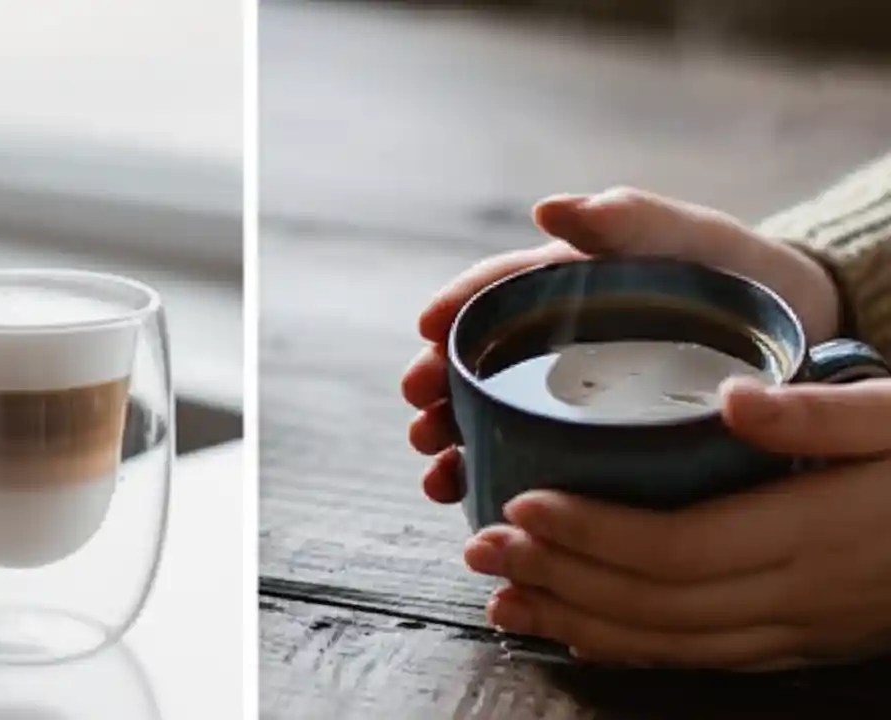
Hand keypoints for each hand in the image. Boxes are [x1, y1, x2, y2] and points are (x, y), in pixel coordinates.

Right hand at [401, 187, 840, 503]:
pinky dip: (493, 475)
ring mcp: (567, 394)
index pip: (495, 291)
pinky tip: (472, 495)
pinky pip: (529, 456)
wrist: (799, 330)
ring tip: (433, 466)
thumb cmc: (739, 273)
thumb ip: (629, 219)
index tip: (425, 327)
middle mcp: (553, 341)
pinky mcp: (588, 440)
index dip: (454, 307)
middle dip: (438, 385)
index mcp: (564, 285)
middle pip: (478, 361)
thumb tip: (550, 206)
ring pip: (491, 414)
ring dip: (453, 439)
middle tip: (418, 408)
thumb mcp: (690, 237)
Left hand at [464, 377, 890, 668]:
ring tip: (503, 595)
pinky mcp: (798, 641)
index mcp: (812, 531)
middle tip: (481, 546)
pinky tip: (576, 628)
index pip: (676, 545)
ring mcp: (796, 629)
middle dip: (559, 576)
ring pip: (667, 643)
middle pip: (654, 601)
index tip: (520, 501)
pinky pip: (698, 659)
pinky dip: (628, 649)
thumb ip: (823, 413)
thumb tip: (734, 401)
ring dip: (576, 619)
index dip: (591, 532)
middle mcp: (796, 594)